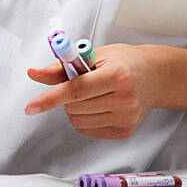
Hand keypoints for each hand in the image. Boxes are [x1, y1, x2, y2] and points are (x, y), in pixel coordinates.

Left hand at [25, 44, 162, 139]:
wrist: (156, 76)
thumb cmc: (125, 61)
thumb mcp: (95, 55)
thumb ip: (62, 67)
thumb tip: (34, 73)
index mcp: (117, 75)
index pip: (76, 90)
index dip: (51, 98)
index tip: (31, 107)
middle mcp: (124, 99)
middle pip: (74, 107)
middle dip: (67, 97)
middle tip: (81, 83)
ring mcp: (126, 118)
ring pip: (78, 121)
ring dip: (75, 108)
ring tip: (92, 94)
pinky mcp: (125, 131)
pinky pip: (88, 130)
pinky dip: (85, 118)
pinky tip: (99, 104)